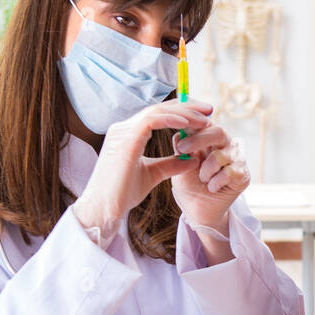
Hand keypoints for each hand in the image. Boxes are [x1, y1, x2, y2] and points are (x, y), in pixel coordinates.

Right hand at [73, 99, 213, 234]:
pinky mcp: (125, 140)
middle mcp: (124, 128)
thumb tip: (192, 158)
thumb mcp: (153, 174)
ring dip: (183, 113)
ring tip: (205, 118)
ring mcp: (122, 132)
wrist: (104, 208)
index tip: (203, 116)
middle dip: (186, 106)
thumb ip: (170, 164)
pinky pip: (151, 121)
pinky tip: (187, 125)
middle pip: (159, 108)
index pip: (157, 114)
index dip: (180, 112)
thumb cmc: (123, 193)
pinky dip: (171, 120)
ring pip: (157, 111)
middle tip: (209, 109)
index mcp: (128, 134)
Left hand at [169, 122, 250, 229]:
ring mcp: (237, 159)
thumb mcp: (180, 165)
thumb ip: (181, 149)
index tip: (177, 127)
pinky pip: (229, 173)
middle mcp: (226, 145)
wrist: (198, 212)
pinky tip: (212, 188)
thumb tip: (179, 133)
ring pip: (220, 156)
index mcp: (210, 139)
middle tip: (183, 150)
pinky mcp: (243, 175)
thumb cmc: (190, 186)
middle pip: (218, 132)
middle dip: (198, 140)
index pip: (206, 122)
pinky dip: (215, 182)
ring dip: (205, 171)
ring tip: (202, 179)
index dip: (194, 122)